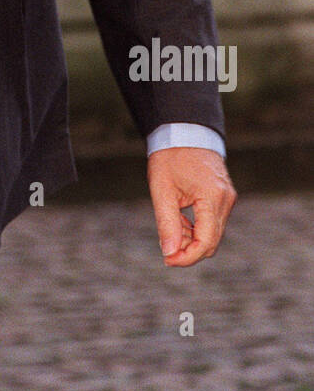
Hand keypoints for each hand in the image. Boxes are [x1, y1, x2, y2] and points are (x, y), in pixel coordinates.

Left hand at [147, 147, 236, 267]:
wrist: (184, 131)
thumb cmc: (170, 157)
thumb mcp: (162, 189)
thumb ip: (167, 223)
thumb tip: (169, 253)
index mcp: (212, 197)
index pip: (206, 241)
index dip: (187, 257)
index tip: (168, 260)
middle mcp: (226, 200)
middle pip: (212, 241)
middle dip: (189, 251)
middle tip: (166, 249)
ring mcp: (228, 198)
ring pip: (213, 234)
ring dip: (192, 240)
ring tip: (170, 231)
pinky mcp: (224, 197)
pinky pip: (214, 222)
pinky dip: (198, 229)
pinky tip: (180, 223)